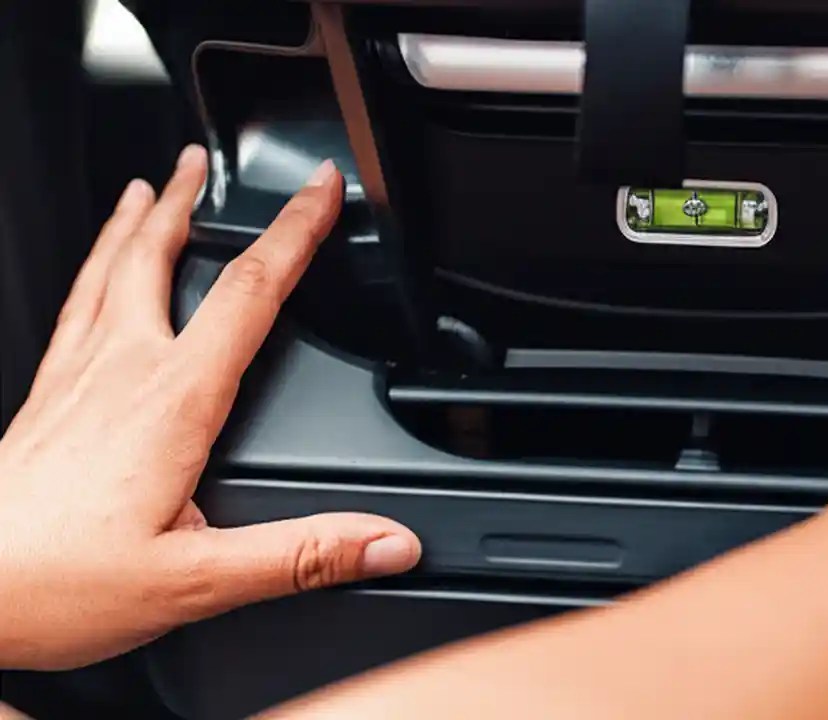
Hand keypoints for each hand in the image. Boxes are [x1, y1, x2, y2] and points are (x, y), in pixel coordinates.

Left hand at [0, 146, 420, 670]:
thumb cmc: (56, 584)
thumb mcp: (197, 582)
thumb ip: (302, 555)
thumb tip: (388, 537)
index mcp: (171, 401)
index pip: (249, 291)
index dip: (295, 232)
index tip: (321, 188)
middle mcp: (119, 372)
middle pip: (162, 256)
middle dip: (193, 200)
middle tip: (209, 162)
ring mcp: (73, 379)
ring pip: (109, 271)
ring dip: (136, 221)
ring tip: (151, 186)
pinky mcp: (43, 399)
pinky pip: (75, 307)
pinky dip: (94, 269)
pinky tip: (95, 277)